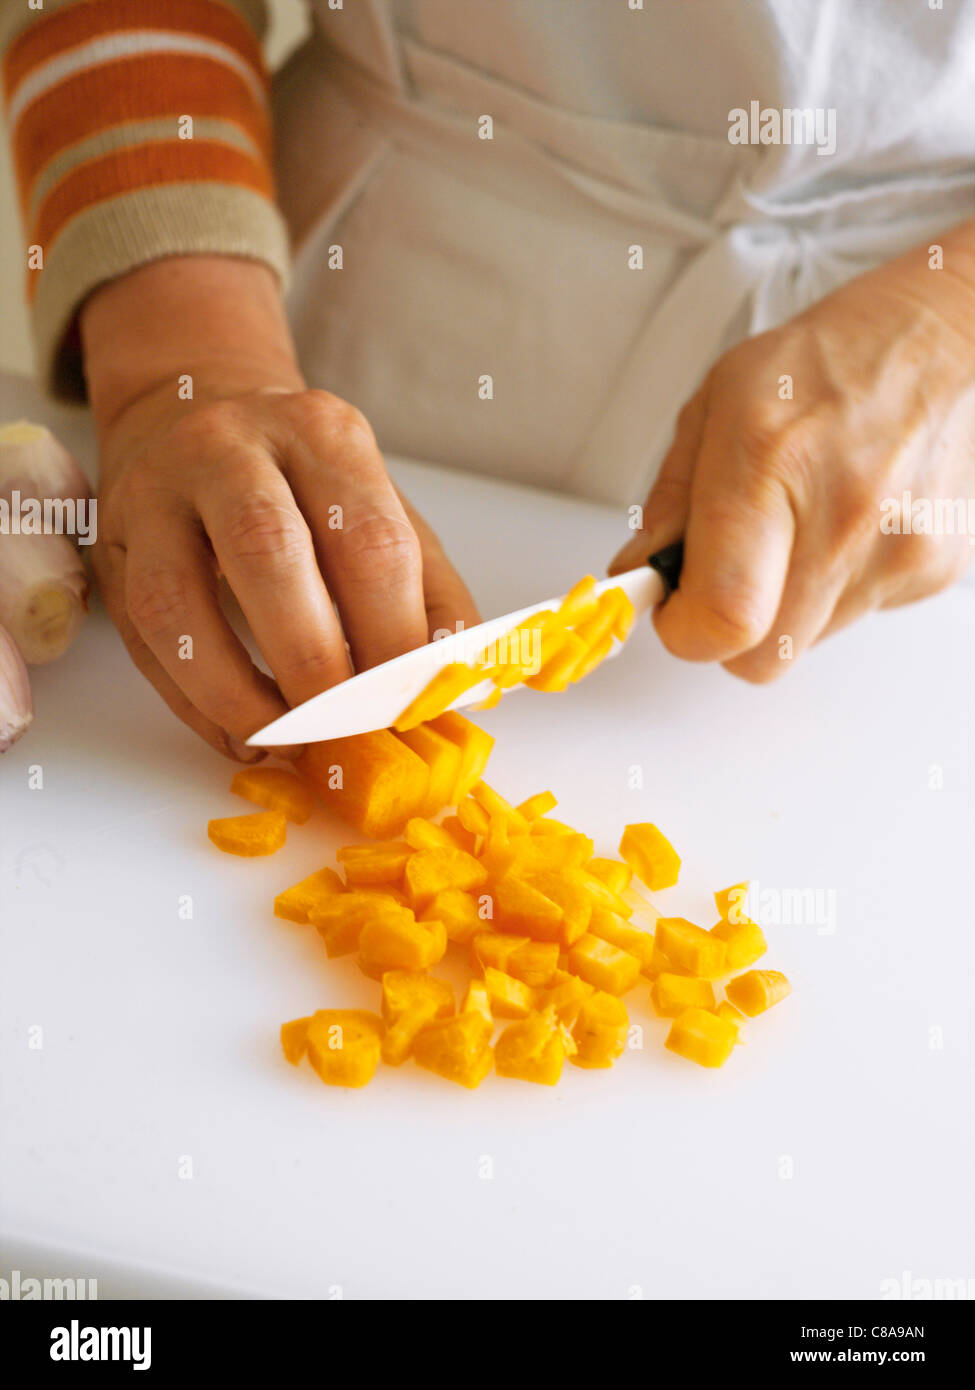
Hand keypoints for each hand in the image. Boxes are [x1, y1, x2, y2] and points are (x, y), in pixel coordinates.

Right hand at [82, 259, 478, 760]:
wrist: (193, 414)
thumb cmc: (307, 487)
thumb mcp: (386, 514)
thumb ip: (432, 597)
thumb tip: (463, 689)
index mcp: (323, 433)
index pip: (369, 540)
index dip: (393, 636)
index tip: (410, 707)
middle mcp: (232, 447)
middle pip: (270, 554)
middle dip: (315, 663)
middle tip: (349, 731)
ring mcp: (159, 492)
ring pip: (181, 601)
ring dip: (241, 692)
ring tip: (290, 743)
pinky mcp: (116, 545)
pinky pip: (146, 639)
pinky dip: (196, 702)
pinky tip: (242, 735)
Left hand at [610, 221, 974, 680]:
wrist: (927, 343)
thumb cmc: (819, 368)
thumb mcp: (712, 410)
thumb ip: (669, 504)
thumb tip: (640, 574)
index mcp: (770, 464)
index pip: (724, 615)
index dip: (685, 631)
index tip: (672, 607)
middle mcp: (842, 515)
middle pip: (760, 657)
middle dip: (726, 631)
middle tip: (721, 577)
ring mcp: (896, 550)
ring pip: (802, 645)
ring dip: (780, 608)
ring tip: (792, 531)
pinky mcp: (931, 571)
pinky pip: (851, 620)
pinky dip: (830, 591)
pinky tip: (838, 528)